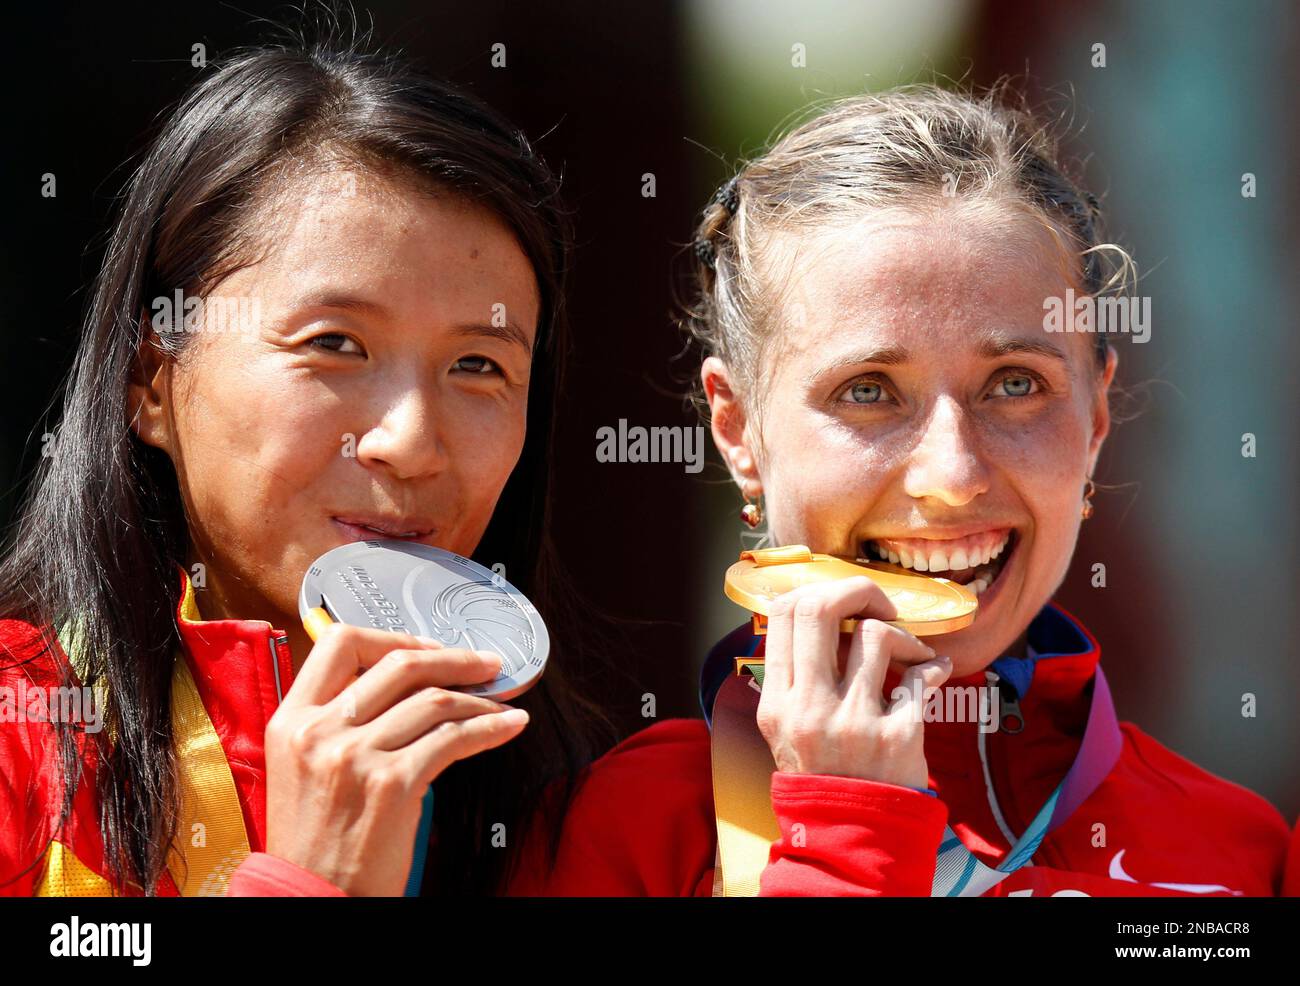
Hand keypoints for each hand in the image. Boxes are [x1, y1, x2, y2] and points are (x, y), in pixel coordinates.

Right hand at [263, 623, 527, 895]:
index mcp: (291, 719)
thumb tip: (405, 685)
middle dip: (454, 658)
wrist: (311, 897)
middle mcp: (320, 730)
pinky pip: (454, 739)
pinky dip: (491, 728)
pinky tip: (510, 726)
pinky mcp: (393, 785)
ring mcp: (356, 756)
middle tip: (486, 664)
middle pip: (400, 664)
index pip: (340, 641)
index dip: (394, 636)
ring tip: (503, 701)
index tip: (429, 648)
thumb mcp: (302, 766)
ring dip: (480, 697)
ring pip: (434, 700)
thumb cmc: (315, 838)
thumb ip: (337, 720)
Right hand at [756, 575, 951, 788]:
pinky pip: (920, 677)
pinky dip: (934, 665)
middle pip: (822, 609)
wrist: (850, 836)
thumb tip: (819, 617)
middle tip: (880, 607)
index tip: (842, 602)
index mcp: (778, 701)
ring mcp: (853, 722)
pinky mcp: (897, 737)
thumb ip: (794, 677)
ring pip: (875, 635)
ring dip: (902, 634)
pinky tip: (936, 670)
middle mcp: (809, 708)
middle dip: (859, 591)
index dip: (817, 590)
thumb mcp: (785, 728)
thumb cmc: (820, 774)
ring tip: (909, 652)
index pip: (782, 614)